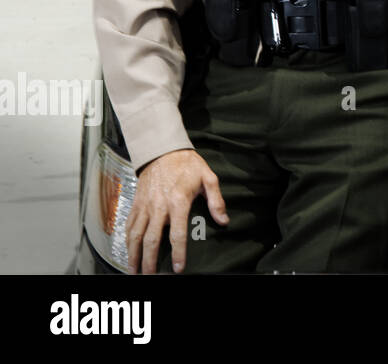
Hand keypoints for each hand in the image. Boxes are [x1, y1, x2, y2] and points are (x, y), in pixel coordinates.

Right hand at [126, 149, 227, 273]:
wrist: (162, 150)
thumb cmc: (187, 164)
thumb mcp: (208, 178)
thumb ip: (216, 200)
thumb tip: (224, 220)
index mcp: (178, 201)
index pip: (177, 234)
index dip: (178, 253)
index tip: (178, 269)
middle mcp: (158, 206)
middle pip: (151, 240)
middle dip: (150, 261)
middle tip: (151, 276)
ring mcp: (144, 206)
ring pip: (135, 236)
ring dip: (133, 255)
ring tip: (134, 271)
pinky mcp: (136, 204)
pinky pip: (128, 225)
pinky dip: (126, 241)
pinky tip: (128, 251)